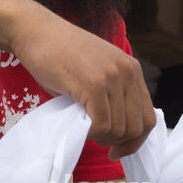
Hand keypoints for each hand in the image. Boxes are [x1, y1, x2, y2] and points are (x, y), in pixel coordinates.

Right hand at [12, 6, 154, 157]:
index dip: (136, 140)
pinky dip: (91, 133)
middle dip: (119, 143)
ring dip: (102, 137)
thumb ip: (110, 96)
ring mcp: (112, 77)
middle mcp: (127, 72)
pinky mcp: (94, 84)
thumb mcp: (94, 73)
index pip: (148, 117)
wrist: (34, 31)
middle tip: (100, 144)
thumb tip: (116, 133)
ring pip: (119, 129)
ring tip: (86, 128)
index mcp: (132, 69)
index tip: (117, 150)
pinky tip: (80, 124)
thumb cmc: (57, 55)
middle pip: (137, 127)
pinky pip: (102, 125)